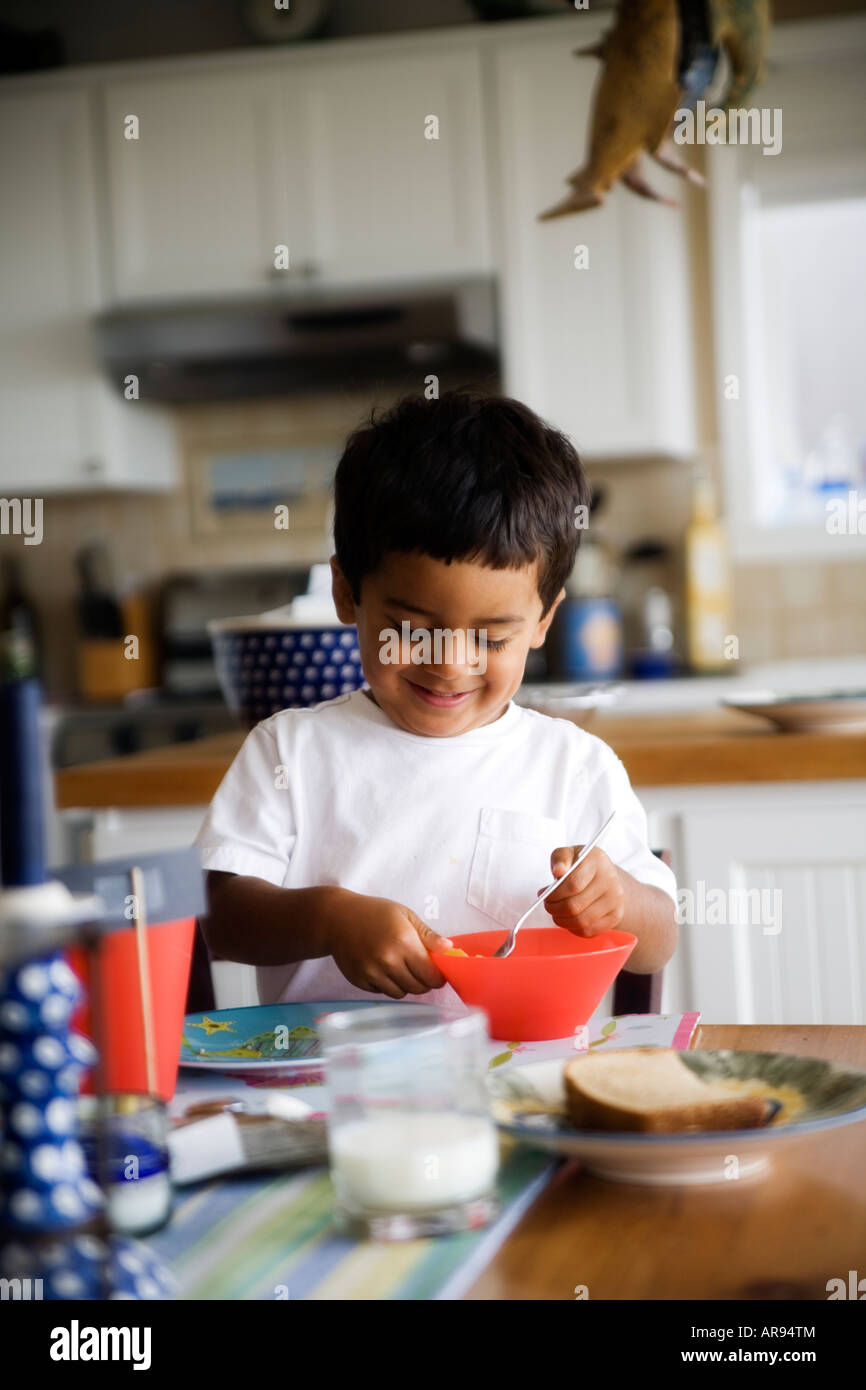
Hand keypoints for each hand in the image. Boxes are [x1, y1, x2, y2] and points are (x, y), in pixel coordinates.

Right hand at [327, 890, 452, 998]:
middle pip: (417, 988)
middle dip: (424, 982)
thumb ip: (428, 935)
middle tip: (422, 972)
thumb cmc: (374, 912)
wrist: (336, 918)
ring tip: (402, 969)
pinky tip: (384, 969)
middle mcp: (388, 961)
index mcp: (404, 942)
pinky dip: (387, 985)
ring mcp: (372, 973)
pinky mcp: (360, 981)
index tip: (438, 974)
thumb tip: (449, 949)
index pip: (430, 975)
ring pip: (400, 993)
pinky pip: (382, 992)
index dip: (438, 978)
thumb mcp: (404, 915)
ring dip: (406, 985)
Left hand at [542, 845, 624, 936]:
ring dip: (562, 920)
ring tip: (556, 913)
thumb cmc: (582, 865)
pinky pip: (589, 930)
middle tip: (548, 905)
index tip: (545, 894)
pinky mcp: (616, 916)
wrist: (605, 876)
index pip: (573, 884)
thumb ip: (560, 858)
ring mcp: (615, 899)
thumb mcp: (569, 854)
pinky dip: (574, 928)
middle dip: (554, 909)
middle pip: (575, 906)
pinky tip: (569, 919)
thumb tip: (558, 871)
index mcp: (597, 860)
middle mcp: (611, 880)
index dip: (554, 894)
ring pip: (581, 921)